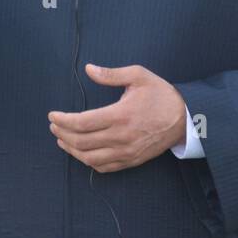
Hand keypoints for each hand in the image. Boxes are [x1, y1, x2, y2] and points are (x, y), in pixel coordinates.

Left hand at [48, 64, 187, 171]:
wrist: (185, 118)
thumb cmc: (161, 94)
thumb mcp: (139, 76)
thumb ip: (111, 74)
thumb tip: (88, 69)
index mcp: (120, 115)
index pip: (82, 123)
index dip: (63, 120)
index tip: (53, 115)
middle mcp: (121, 137)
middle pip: (82, 142)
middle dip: (62, 134)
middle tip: (54, 126)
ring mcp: (126, 152)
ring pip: (90, 159)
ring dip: (72, 151)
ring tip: (62, 140)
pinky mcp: (131, 160)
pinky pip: (104, 168)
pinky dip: (88, 162)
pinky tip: (82, 153)